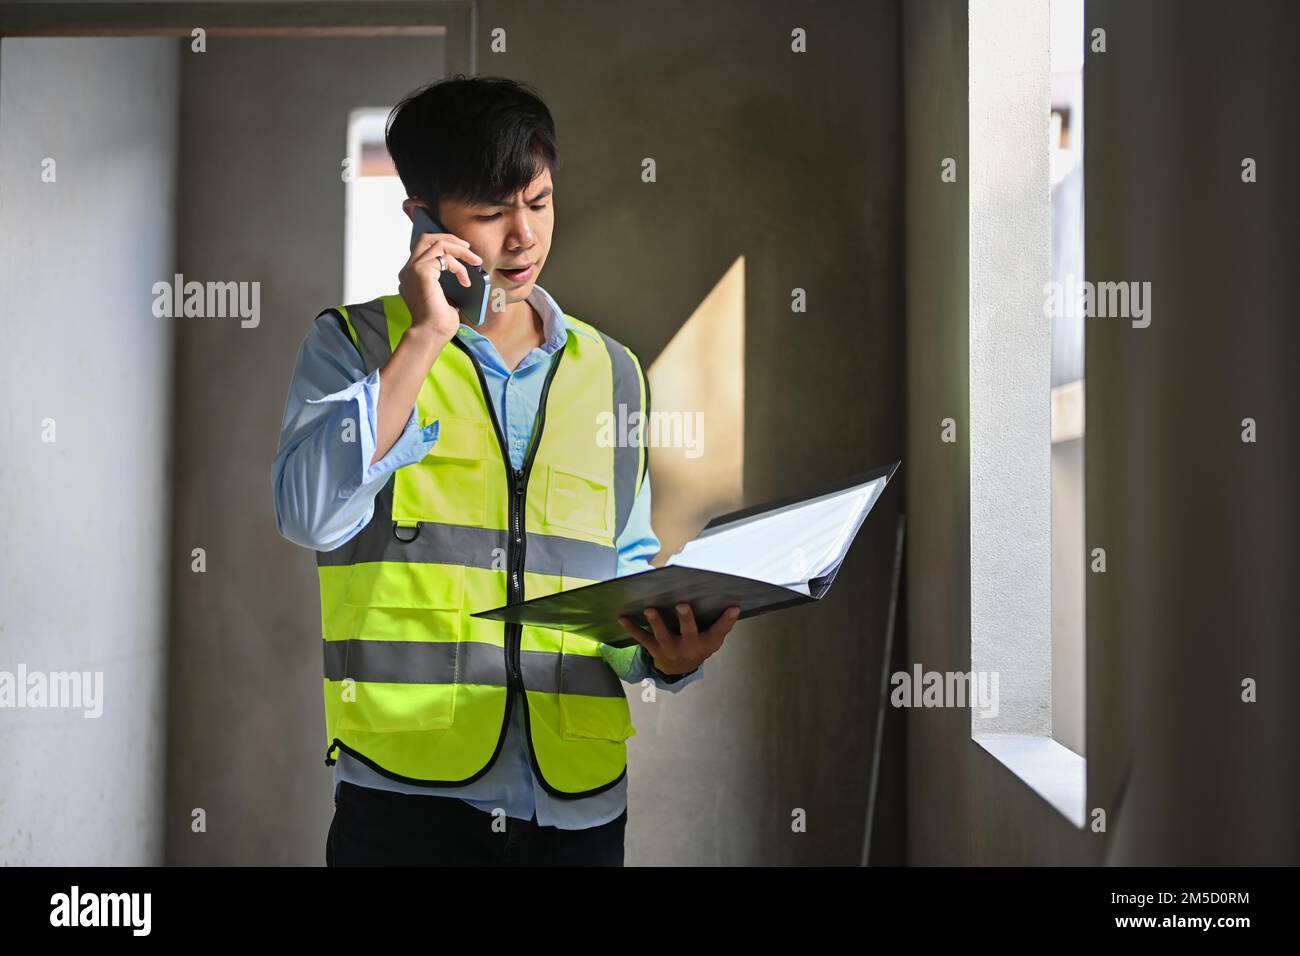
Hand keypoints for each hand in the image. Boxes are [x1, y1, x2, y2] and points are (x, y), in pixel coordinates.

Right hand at [398, 230, 482, 340]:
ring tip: (476, 261)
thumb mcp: (444, 296)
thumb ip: (445, 281)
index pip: (424, 248)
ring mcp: (412, 269)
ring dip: (461, 251)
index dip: (443, 244)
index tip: (462, 250)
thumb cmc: (438, 323)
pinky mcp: (421, 271)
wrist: (431, 335)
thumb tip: (462, 270)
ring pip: (437, 243)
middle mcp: (407, 270)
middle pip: (426, 239)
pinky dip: (459, 267)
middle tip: (468, 247)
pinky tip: (466, 281)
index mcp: (411, 276)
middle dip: (450, 239)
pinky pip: (445, 257)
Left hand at [616, 604, 740, 675]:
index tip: (734, 607)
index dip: (727, 620)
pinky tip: (622, 618)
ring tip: (650, 609)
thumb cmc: (699, 646)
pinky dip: (632, 629)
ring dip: (656, 622)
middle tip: (683, 605)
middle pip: (689, 632)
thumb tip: (735, 606)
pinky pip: (642, 638)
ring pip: (663, 635)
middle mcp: (689, 647)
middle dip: (686, 619)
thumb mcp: (713, 639)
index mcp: (705, 643)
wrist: (680, 669)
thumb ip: (722, 624)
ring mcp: (670, 648)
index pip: (719, 630)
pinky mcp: (655, 649)